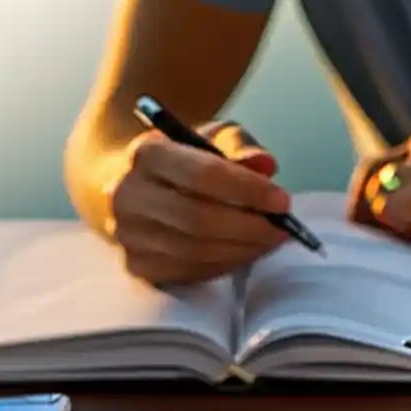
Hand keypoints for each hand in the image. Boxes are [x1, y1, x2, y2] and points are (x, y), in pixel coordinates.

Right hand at [105, 121, 290, 284]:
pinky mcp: (136, 265)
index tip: (282, 200)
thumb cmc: (184, 160)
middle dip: (249, 227)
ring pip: (195, 251)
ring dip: (242, 249)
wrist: (136, 187)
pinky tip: (245, 252)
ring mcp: (128, 234)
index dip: (247, 190)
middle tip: (283, 229)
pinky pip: (189, 272)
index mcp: (146, 153)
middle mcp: (127, 195)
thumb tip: (266, 164)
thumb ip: (240, 146)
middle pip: (197, 219)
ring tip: (271, 240)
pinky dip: (225, 264)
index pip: (202, 175)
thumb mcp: (211, 138)